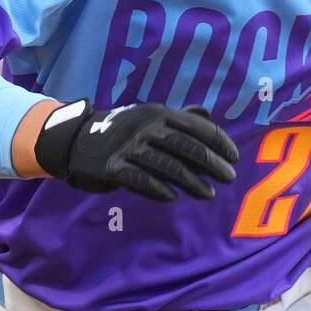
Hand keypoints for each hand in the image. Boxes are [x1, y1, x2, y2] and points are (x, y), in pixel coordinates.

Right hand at [34, 100, 237, 200]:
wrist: (75, 138)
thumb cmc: (121, 130)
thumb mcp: (149, 117)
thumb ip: (179, 119)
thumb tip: (208, 116)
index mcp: (157, 113)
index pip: (195, 126)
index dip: (218, 142)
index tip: (234, 157)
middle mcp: (145, 126)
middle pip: (185, 146)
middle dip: (211, 163)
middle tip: (229, 178)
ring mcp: (127, 146)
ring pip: (166, 165)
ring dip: (191, 181)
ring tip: (208, 194)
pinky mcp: (111, 166)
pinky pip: (139, 179)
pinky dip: (157, 189)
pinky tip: (172, 197)